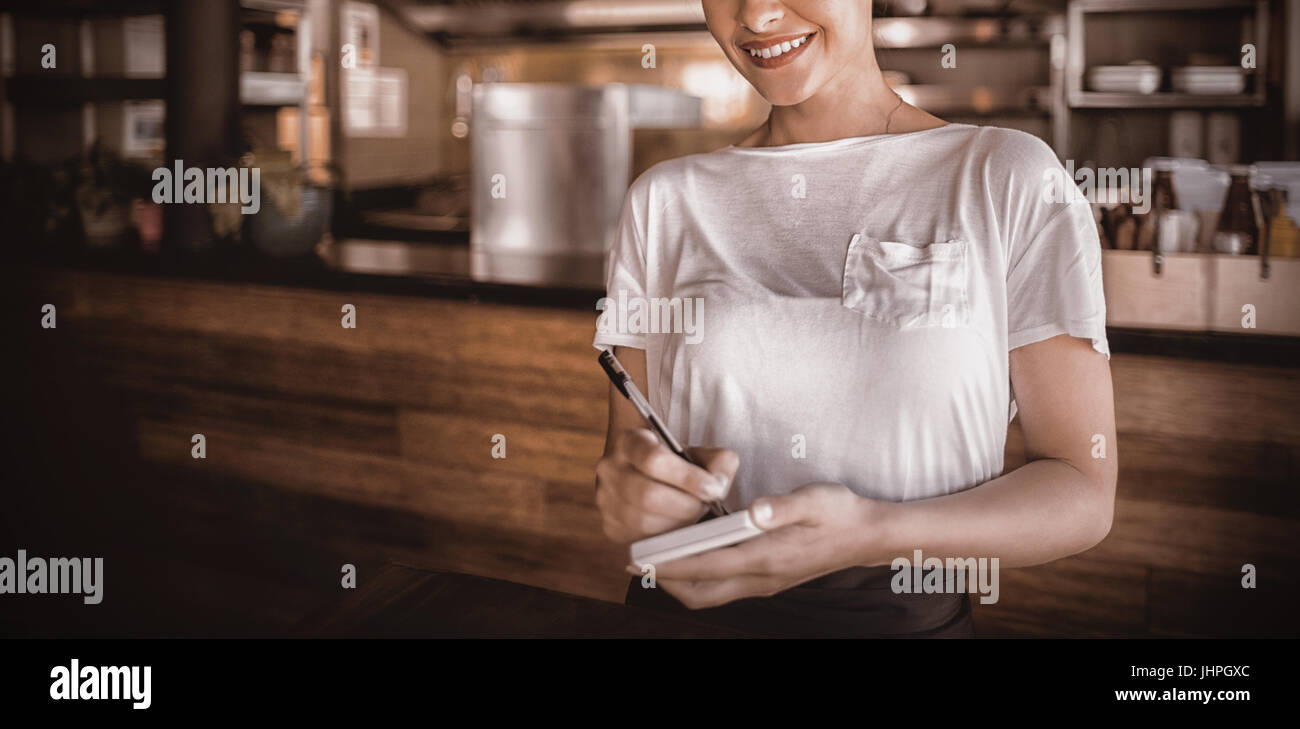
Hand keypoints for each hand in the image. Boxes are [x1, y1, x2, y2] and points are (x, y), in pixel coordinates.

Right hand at [594, 428, 737, 543]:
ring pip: (643, 523)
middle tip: (706, 507)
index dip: (688, 478)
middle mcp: (610, 469)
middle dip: (685, 506)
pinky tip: (679, 529)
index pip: (654, 460)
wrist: (650, 477)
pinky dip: (665, 540)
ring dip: (677, 525)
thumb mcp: (700, 454)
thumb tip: (719, 484)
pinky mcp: (610, 527)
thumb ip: (719, 462)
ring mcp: (605, 500)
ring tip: (693, 516)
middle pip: (648, 496)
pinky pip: (639, 541)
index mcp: (630, 442)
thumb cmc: (680, 467)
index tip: (714, 489)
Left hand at [636, 482, 880, 608]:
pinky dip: (698, 579)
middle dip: (665, 579)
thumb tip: (754, 510)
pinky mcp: (767, 581)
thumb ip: (781, 507)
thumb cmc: (838, 512)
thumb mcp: (813, 499)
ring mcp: (764, 584)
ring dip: (679, 582)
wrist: (867, 535)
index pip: (707, 565)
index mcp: (767, 556)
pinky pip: (722, 589)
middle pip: (700, 592)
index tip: (640, 558)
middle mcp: (761, 577)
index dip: (670, 563)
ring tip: (654, 561)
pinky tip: (688, 558)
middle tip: (635, 561)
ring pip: (709, 595)